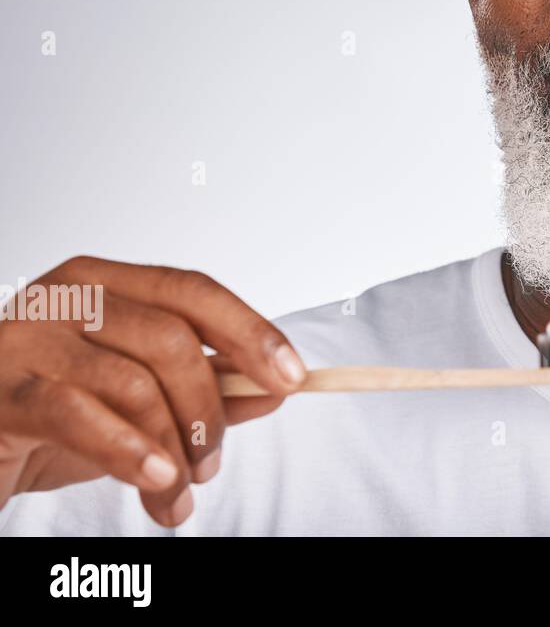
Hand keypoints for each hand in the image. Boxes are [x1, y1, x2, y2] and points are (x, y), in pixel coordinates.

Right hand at [0, 256, 305, 525]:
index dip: (250, 332)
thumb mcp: (139, 401)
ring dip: (172, 448)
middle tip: (212, 465)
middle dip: (208, 408)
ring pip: (133, 382)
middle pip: (170, 339)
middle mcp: (67, 297)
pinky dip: (131, 452)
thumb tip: (276, 388)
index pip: (193, 292)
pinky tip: (156, 482)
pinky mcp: (1, 389)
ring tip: (178, 494)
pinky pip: (80, 414)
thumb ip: (206, 387)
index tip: (292, 376)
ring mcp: (27, 338)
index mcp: (106, 282)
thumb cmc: (51, 414)